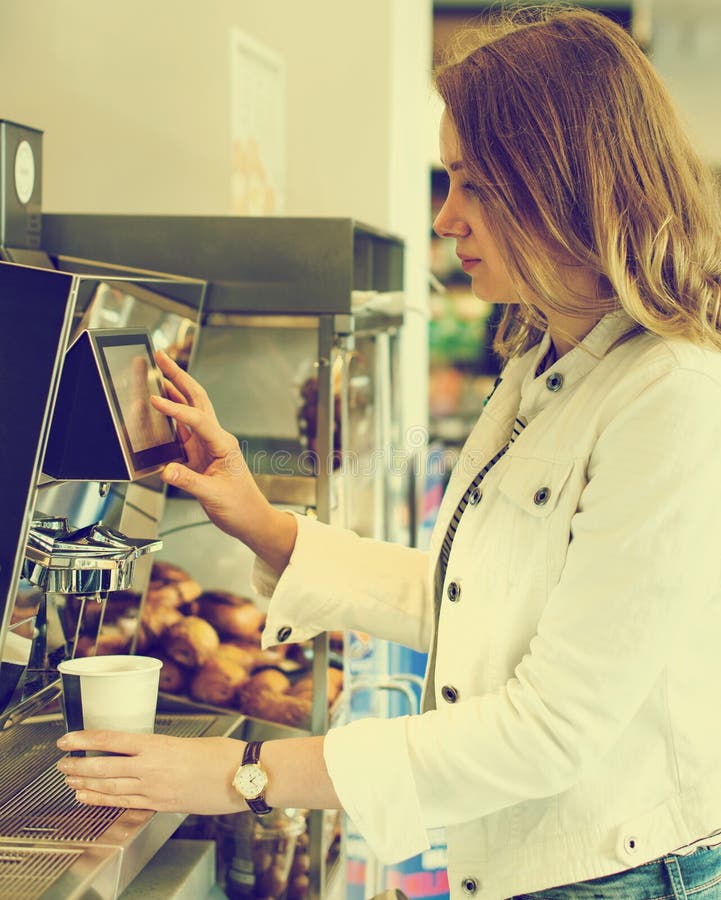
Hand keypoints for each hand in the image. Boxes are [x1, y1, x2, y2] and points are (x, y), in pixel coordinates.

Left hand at [56, 730, 248, 814]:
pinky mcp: (162, 804)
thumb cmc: (224, 754)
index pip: (112, 740)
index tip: (68, 738)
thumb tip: (148, 750)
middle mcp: (152, 767)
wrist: (243, 776)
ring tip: (69, 779)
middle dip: (78, 764)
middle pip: (103, 766)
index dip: (85, 739)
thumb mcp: (189, 741)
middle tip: (61, 761)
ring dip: (85, 782)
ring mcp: (155, 788)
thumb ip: (164, 748)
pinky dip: (102, 800)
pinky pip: (125, 802)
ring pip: (110, 786)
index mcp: (159, 744)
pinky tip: (88, 797)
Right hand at [151, 351, 295, 571]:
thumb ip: (189, 482)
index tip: (156, 401)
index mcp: (223, 445)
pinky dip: (171, 412)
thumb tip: (167, 469)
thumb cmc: (240, 507)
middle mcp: (216, 439)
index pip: (197, 420)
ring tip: (158, 370)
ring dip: (174, 388)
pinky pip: (183, 427)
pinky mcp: (200, 453)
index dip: (175, 409)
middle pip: (197, 399)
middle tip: (161, 357)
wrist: (251, 519)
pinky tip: (161, 403)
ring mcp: (207, 444)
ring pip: (190, 409)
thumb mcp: (213, 497)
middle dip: (179, 376)